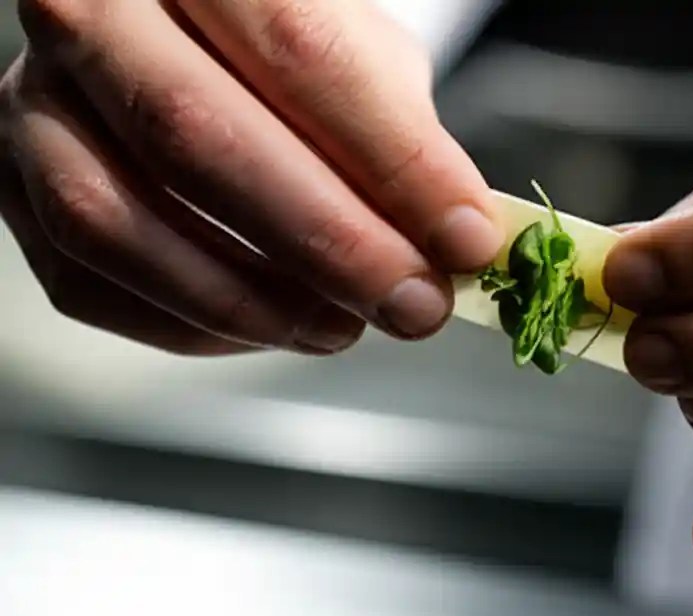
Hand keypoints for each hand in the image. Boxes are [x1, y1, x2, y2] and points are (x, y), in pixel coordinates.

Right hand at [1, 0, 501, 354]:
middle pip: (195, 136)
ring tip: (346, 325)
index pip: (298, 51)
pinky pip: (93, 282)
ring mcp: (32, 106)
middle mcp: (87, 16)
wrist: (186, 44)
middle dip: (329, 243)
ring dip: (253, 301)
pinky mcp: (11, 190)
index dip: (394, 160)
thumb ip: (398, 137)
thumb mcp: (357, 57)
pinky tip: (272, 326)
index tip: (466, 237)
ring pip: (120, 223)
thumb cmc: (284, 52)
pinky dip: (195, 326)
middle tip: (414, 304)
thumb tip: (454, 242)